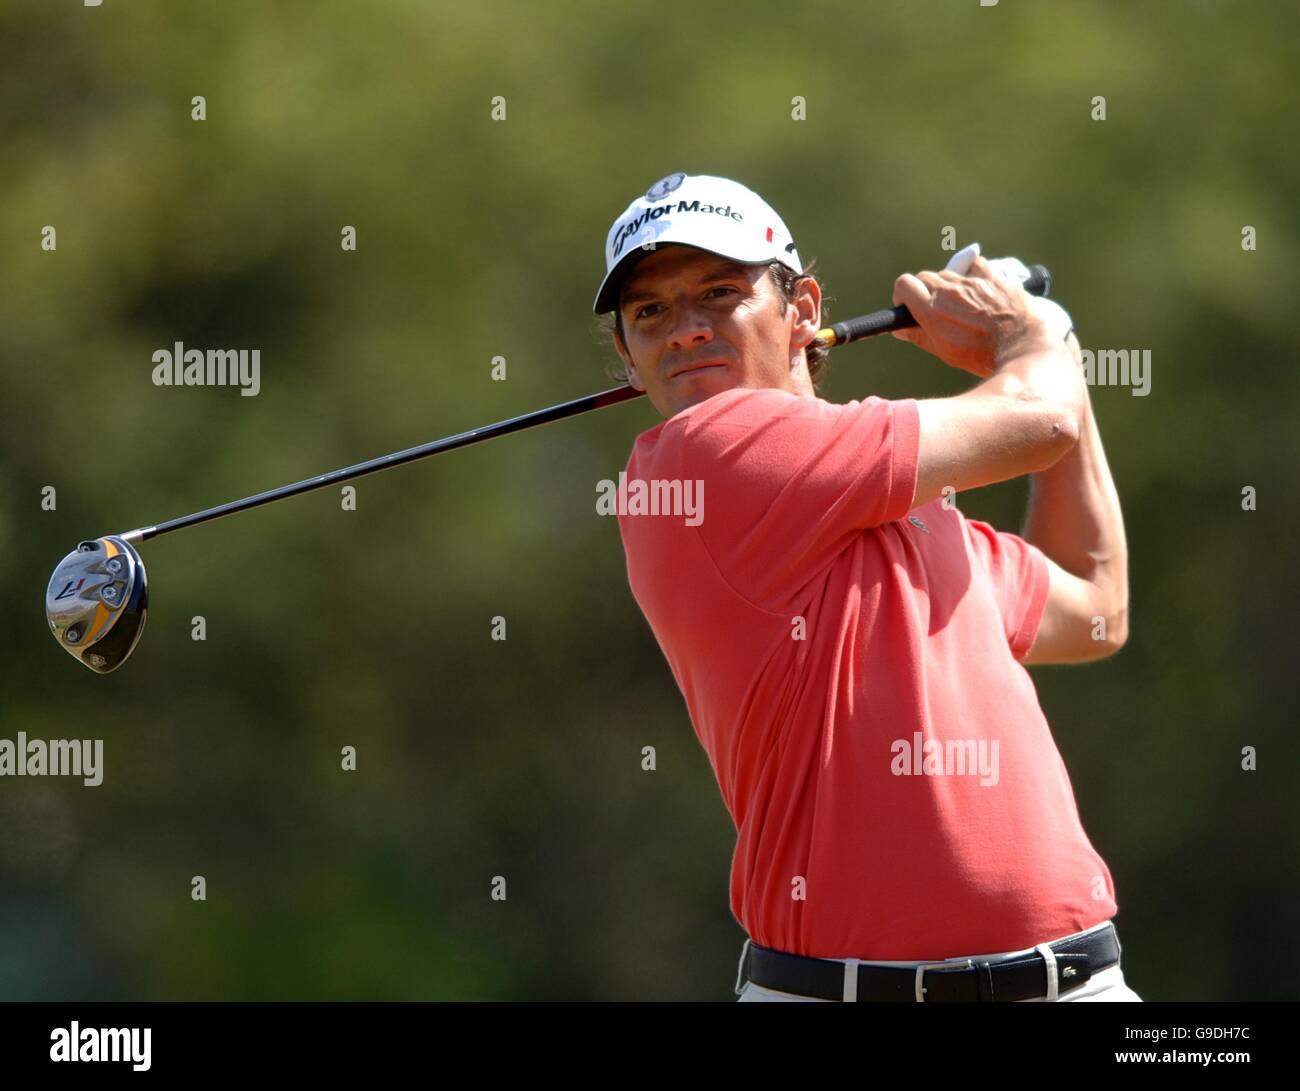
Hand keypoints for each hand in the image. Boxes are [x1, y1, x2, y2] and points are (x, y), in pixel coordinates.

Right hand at [891, 253, 1056, 378]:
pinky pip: (974, 264)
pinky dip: (971, 272)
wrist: (1022, 347)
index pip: (904, 285)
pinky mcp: (992, 275)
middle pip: (924, 277)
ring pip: (948, 272)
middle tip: (935, 306)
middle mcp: (948, 291)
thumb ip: (919, 336)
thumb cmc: (982, 354)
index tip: (909, 304)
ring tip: (962, 302)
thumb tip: (900, 329)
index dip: (904, 294)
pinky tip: (977, 286)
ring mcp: (971, 281)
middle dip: (925, 290)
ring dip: (949, 284)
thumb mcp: (945, 351)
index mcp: (932, 311)